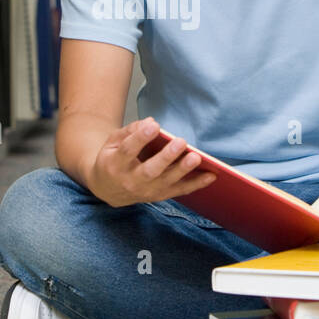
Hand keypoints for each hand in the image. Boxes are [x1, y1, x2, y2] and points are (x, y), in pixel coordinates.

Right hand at [87, 118, 216, 207]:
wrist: (107, 189)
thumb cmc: (113, 159)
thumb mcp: (113, 142)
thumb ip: (130, 131)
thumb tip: (150, 122)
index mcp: (115, 164)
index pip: (128, 151)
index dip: (140, 138)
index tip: (154, 126)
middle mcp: (131, 180)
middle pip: (150, 170)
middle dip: (166, 157)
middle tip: (180, 142)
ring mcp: (145, 191)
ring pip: (166, 182)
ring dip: (183, 170)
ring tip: (196, 157)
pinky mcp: (158, 196)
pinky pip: (179, 191)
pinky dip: (196, 184)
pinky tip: (211, 176)